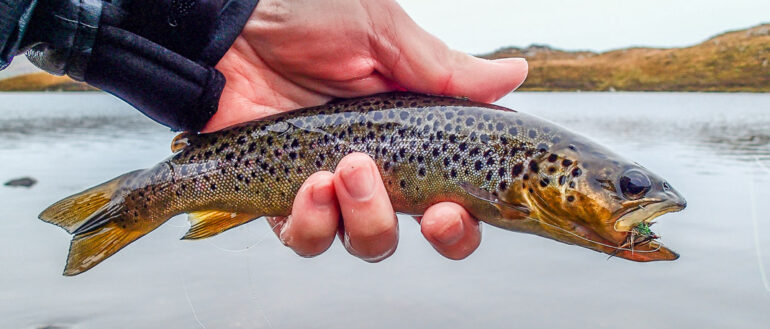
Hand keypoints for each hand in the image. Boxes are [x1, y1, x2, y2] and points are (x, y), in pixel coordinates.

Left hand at [209, 0, 527, 260]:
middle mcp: (376, 167)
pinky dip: (312, 223)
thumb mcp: (383, 33)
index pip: (452, 194)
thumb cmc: (304, 16)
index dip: (462, 220)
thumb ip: (444, 69)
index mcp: (409, 133)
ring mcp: (328, 184)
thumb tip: (515, 74)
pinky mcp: (280, 195)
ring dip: (366, 218)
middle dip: (432, 234)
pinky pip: (303, 237)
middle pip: (416, 231)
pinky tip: (312, 184)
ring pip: (363, 240)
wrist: (229, 22)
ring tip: (348, 169)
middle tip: (427, 209)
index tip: (455, 209)